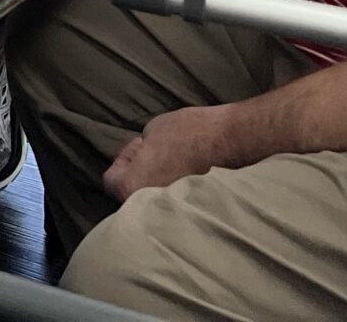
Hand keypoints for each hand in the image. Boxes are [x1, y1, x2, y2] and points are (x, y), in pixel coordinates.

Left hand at [104, 104, 253, 201]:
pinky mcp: (197, 216)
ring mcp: (175, 215)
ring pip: (158, 204)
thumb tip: (144, 157)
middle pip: (134, 196)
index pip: (111, 181)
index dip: (124, 158)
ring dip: (162, 187)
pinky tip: (192, 177)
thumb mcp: (153, 130)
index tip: (141, 147)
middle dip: (142, 177)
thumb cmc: (190, 134)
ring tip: (176, 167)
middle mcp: (151, 208)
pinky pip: (180, 208)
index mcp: (132, 188)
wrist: (234, 144)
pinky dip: (182, 195)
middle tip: (157, 158)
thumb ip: (141, 149)